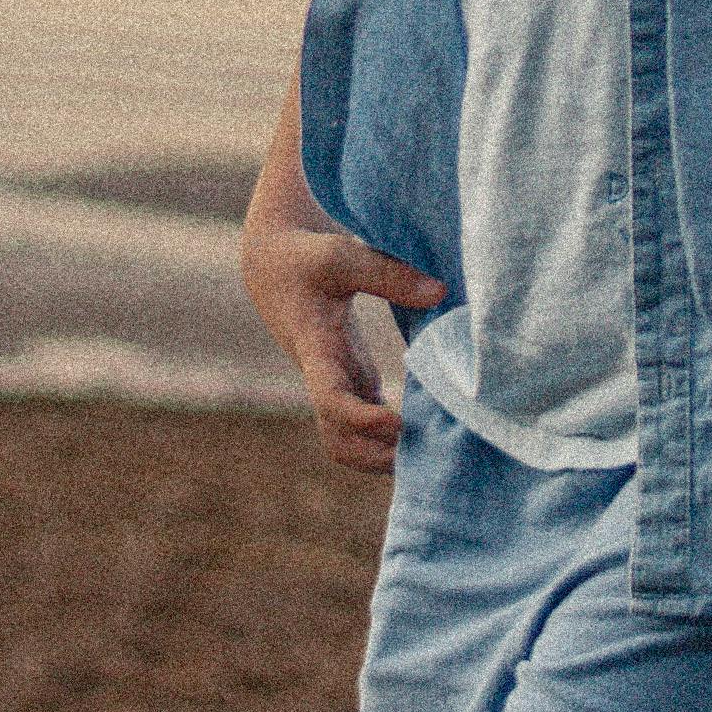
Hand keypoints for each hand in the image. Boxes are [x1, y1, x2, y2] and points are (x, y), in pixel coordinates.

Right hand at [241, 186, 445, 470]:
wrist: (272, 265)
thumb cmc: (305, 257)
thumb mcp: (341, 255)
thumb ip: (388, 274)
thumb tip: (439, 293)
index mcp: (316, 350)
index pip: (331, 399)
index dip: (361, 419)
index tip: (398, 423)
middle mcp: (323, 378)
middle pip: (338, 441)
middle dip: (376, 456)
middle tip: (425, 448)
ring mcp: (336, 384)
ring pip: (349, 442)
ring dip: (383, 455)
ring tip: (432, 447)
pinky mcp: (350, 380)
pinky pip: (365, 426)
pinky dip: (390, 439)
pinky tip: (428, 431)